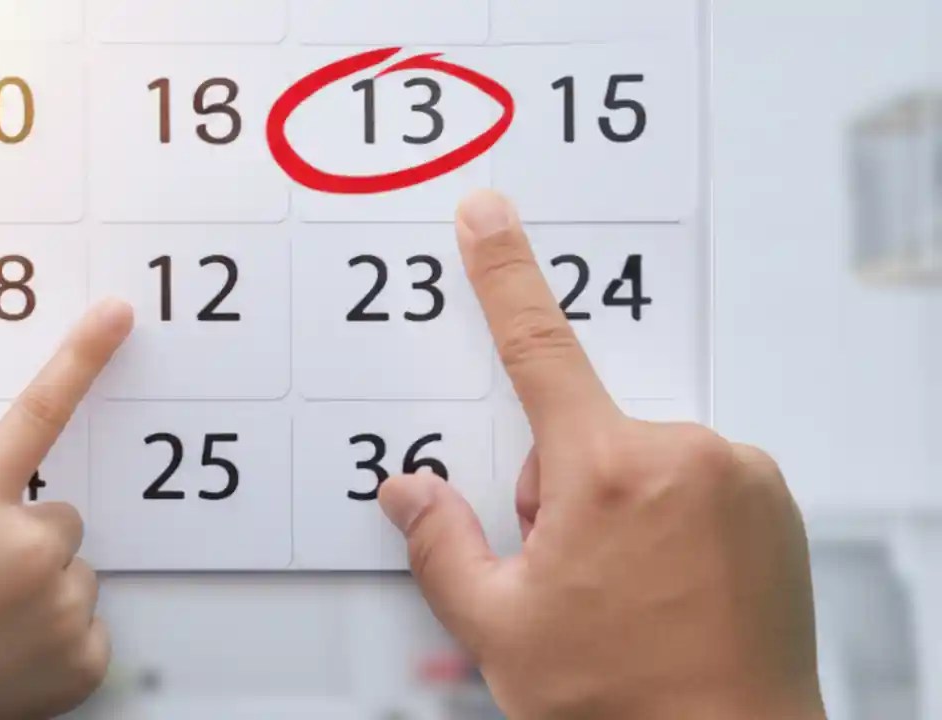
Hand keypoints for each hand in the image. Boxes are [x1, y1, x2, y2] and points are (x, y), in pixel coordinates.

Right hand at [0, 300, 133, 719]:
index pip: (37, 414)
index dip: (81, 358)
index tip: (117, 316)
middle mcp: (29, 552)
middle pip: (59, 513)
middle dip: (23, 532)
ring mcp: (63, 608)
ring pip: (74, 567)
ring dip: (42, 583)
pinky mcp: (86, 657)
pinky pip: (88, 617)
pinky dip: (59, 630)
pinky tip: (9, 648)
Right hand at [379, 192, 824, 719]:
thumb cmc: (626, 708)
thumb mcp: (500, 630)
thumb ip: (442, 546)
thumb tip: (411, 492)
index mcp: (607, 476)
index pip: (538, 349)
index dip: (504, 274)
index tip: (488, 218)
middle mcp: (685, 459)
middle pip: (582, 437)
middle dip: (559, 493)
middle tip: (573, 577)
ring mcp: (740, 479)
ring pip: (638, 462)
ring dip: (615, 510)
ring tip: (628, 595)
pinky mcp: (772, 504)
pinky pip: (695, 481)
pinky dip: (670, 520)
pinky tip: (669, 586)